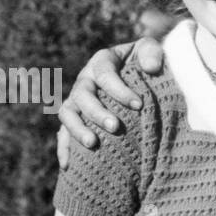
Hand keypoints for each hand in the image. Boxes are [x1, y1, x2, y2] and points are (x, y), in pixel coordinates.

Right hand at [56, 38, 164, 167]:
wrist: (140, 74)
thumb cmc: (146, 62)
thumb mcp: (150, 50)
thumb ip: (152, 52)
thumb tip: (151, 68)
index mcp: (102, 62)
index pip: (106, 75)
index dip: (120, 90)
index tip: (139, 105)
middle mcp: (86, 80)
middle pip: (83, 95)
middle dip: (98, 112)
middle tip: (116, 127)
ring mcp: (78, 100)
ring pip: (68, 113)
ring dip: (77, 129)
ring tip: (93, 144)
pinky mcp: (77, 119)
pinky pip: (63, 134)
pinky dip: (64, 149)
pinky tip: (68, 166)